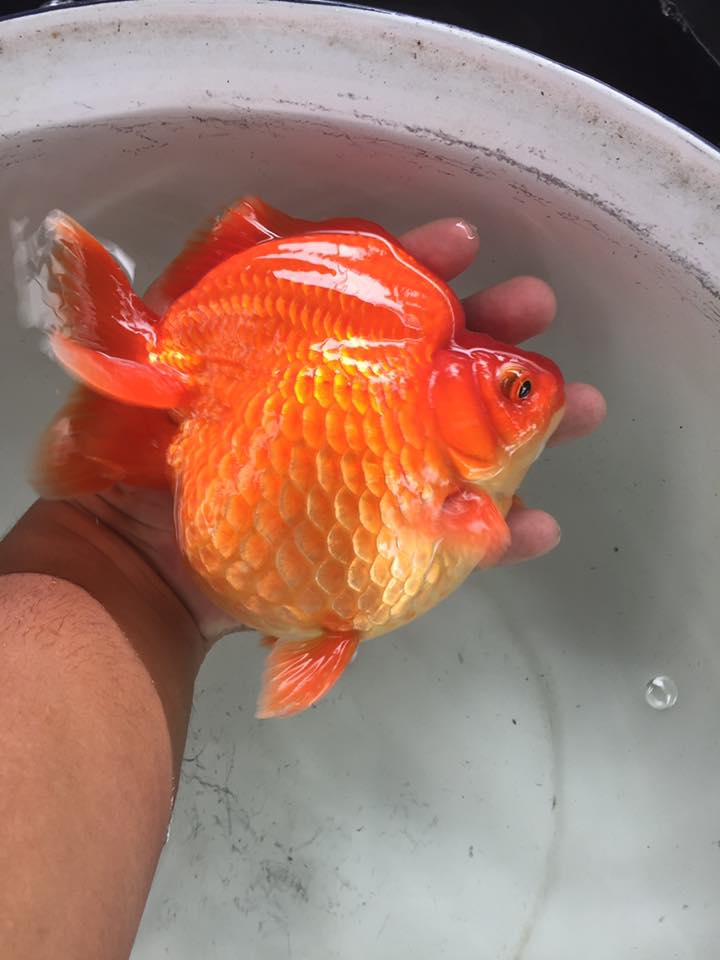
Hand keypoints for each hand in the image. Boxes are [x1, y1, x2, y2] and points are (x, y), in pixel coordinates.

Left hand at [66, 215, 604, 645]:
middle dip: (496, 329)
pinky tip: (535, 526)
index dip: (420, 267)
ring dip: (527, 426)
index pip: (377, 301)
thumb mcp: (163, 358)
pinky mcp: (380, 542)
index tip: (460, 244)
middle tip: (538, 310)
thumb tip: (250, 213)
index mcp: (316, 362)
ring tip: (578, 408)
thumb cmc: (148, 457)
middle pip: (436, 364)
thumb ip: (203, 289)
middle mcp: (352, 412)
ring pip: (464, 444)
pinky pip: (450, 538)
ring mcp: (372, 477)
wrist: (144, 563)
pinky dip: (496, 535)